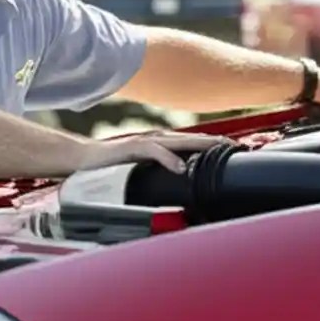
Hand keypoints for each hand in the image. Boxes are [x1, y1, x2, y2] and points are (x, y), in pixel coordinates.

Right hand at [95, 130, 233, 172]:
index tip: (233, 150)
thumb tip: (181, 181)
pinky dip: (168, 159)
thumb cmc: (114, 165)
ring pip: (178, 141)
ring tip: (217, 150)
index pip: (193, 143)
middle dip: (214, 141)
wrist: (84, 159)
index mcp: (162, 144)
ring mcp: (144, 142)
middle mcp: (156, 139)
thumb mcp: (143, 170)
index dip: (213, 145)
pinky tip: (180, 167)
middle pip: (192, 139)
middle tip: (235, 146)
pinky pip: (154, 152)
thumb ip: (160, 172)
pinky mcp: (131, 148)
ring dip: (199, 145)